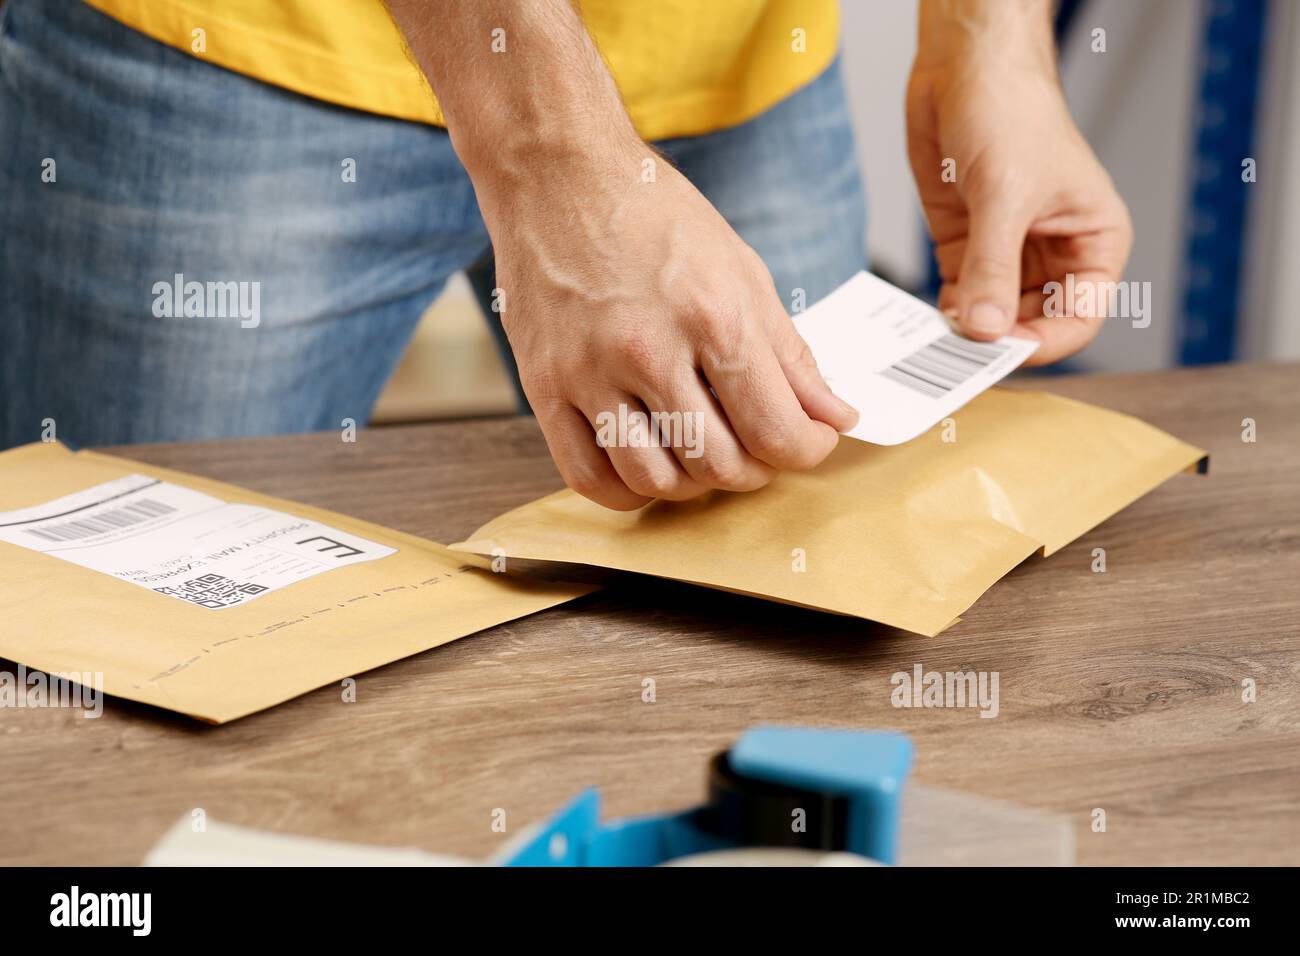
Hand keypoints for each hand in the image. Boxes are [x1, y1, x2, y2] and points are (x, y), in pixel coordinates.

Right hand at [480, 143, 858, 509]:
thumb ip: (790, 355)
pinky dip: (627, 491)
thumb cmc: (654, 216)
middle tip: (757, 446)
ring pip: (655, 480)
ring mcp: (589, 372)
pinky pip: (586, 476)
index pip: (775, 429)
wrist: (558, 175)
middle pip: (720, 464)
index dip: (807, 450)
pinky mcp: (543, 386)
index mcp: (712, 315)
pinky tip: (648, 466)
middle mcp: (649, 349)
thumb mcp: (742, 271)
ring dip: (693, 484)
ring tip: (702, 452)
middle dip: (754, 470)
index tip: (810, 441)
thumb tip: (834, 417)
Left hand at [906, 52, 1132, 363]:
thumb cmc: (1012, 110)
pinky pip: (960, 297)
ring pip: (994, 316)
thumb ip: (994, 266)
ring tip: (939, 339)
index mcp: (1093, 241)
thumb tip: (986, 329)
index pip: (1078, 318)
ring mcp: (1007, 253)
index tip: (1000, 350)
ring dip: (967, 332)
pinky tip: (927, 319)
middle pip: (1032, 324)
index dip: (1041, 342)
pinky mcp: (966, 247)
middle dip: (997, 340)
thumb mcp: (1005, 193)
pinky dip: (945, 313)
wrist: (965, 68)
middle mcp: (1054, 254)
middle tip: (958, 352)